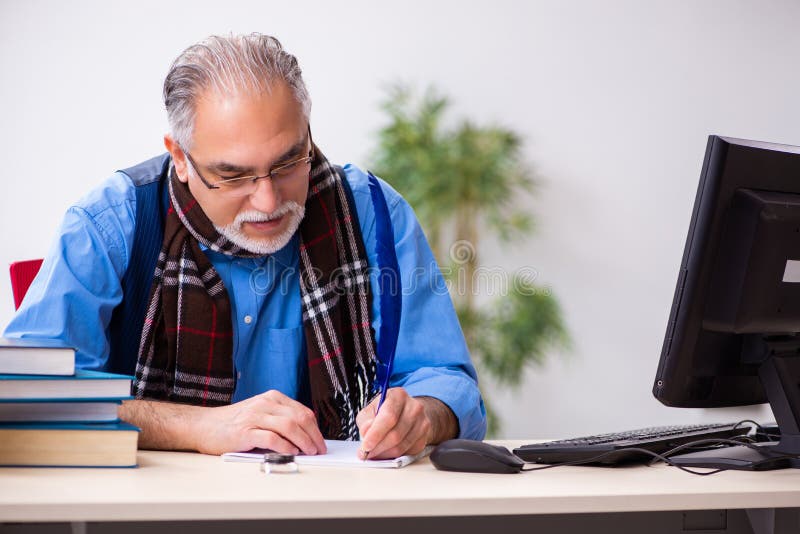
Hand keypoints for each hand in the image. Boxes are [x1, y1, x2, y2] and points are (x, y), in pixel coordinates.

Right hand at [193, 390, 325, 455]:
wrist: (203, 426)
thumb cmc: (233, 423)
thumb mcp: (260, 413)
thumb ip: (279, 419)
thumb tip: (304, 436)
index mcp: (272, 398)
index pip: (302, 411)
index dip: (315, 428)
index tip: (320, 441)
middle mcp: (265, 404)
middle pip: (299, 418)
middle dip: (313, 436)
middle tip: (318, 449)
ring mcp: (254, 417)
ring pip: (289, 426)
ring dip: (303, 441)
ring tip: (308, 452)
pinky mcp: (245, 432)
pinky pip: (272, 438)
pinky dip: (285, 446)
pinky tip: (291, 452)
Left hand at [356, 388, 456, 459]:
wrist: (409, 412)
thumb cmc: (387, 410)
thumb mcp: (372, 409)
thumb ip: (366, 420)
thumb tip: (366, 433)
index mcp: (398, 396)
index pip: (389, 417)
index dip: (376, 434)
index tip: (366, 446)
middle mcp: (414, 407)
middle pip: (395, 434)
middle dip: (378, 447)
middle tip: (366, 453)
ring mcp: (422, 422)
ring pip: (401, 446)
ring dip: (384, 453)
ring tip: (375, 452)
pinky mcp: (424, 437)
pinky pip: (407, 452)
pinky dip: (394, 455)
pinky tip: (387, 450)